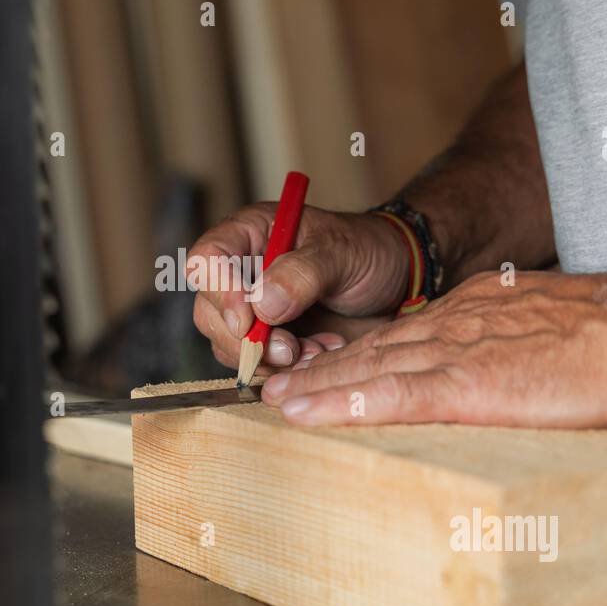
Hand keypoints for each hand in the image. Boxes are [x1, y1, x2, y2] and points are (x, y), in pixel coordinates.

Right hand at [187, 204, 409, 372]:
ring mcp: (253, 312)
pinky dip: (287, 370)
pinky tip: (321, 353)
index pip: (208, 259)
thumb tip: (261, 304)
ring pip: (230, 346)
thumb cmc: (369, 252)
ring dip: (271, 359)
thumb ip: (302, 272)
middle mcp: (243, 274)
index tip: (248, 321)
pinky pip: (258, 367)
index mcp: (251, 234)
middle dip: (247, 340)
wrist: (398, 284)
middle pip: (211, 312)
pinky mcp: (269, 343)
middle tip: (291, 348)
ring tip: (319, 347)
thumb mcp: (342, 252)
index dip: (221, 292)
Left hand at [260, 269, 606, 428]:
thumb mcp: (542, 329)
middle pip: (371, 349)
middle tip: (276, 387)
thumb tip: (495, 375)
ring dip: (316, 387)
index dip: (355, 356)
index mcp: (474, 311)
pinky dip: (344, 404)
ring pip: (368, 368)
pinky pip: (392, 395)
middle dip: (321, 369)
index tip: (322, 372)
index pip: (400, 336)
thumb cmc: (606, 340)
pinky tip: (308, 414)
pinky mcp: (468, 384)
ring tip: (277, 402)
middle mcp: (454, 324)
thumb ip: (507, 349)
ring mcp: (457, 352)